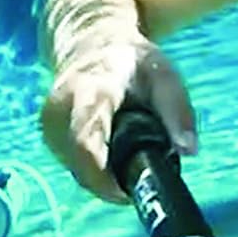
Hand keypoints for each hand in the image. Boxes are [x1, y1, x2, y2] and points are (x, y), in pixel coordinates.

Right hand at [39, 37, 197, 203]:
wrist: (91, 43)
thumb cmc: (131, 62)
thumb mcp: (163, 75)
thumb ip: (178, 111)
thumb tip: (188, 150)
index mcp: (90, 91)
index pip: (86, 142)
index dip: (104, 177)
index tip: (128, 192)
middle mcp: (61, 109)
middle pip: (81, 165)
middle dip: (112, 181)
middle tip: (140, 173)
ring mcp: (51, 124)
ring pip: (78, 170)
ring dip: (104, 175)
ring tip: (128, 150)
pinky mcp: (49, 135)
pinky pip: (74, 165)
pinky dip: (94, 167)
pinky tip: (110, 148)